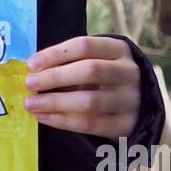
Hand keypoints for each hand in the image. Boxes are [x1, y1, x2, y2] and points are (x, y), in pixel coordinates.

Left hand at [23, 36, 140, 140]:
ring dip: (54, 102)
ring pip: (89, 101)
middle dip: (54, 77)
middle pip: (89, 71)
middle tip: (29, 84)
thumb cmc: (106, 78)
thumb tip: (34, 70)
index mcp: (119, 50)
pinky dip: (63, 121)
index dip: (55, 53)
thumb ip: (71, 62)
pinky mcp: (127, 125)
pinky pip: (91, 124)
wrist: (141, 105)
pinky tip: (44, 117)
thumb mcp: (97, 61)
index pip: (84, 45)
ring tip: (31, 104)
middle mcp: (129, 72)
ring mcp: (131, 100)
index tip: (31, 64)